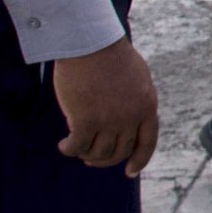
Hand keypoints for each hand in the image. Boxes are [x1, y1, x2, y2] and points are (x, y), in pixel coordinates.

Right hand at [54, 36, 159, 175]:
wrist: (90, 40)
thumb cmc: (109, 53)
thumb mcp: (136, 77)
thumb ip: (136, 100)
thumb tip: (130, 123)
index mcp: (147, 105)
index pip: (147, 142)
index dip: (139, 160)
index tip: (129, 171)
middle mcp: (131, 117)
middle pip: (119, 151)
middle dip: (105, 160)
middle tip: (91, 158)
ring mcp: (109, 121)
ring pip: (98, 153)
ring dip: (86, 154)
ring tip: (76, 148)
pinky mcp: (86, 121)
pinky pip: (77, 146)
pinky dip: (69, 149)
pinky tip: (64, 145)